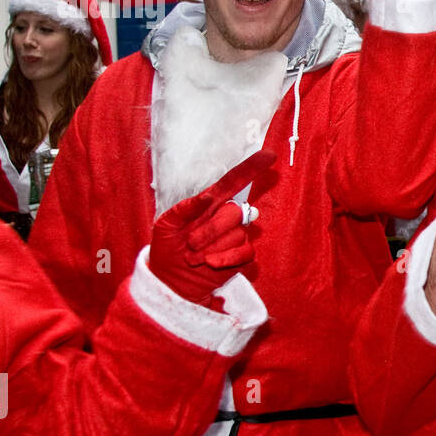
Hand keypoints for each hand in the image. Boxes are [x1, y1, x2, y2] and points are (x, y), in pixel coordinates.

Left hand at [149, 150, 274, 303]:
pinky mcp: (242, 254)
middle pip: (234, 211)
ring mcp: (236, 234)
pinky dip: (225, 259)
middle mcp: (227, 215)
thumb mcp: (165, 225)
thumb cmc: (167, 247)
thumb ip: (184, 209)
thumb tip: (208, 197)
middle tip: (190, 244)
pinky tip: (210, 263)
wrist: (171, 279)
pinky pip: (245, 252)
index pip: (234, 181)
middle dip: (211, 230)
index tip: (269, 155)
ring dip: (212, 248)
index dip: (251, 168)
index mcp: (210, 202)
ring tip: (194, 257)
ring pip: (238, 234)